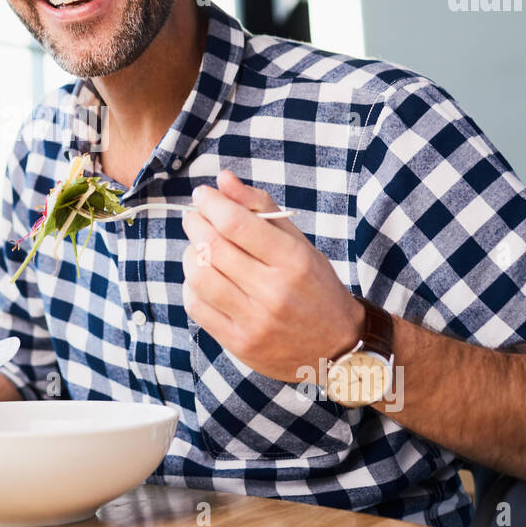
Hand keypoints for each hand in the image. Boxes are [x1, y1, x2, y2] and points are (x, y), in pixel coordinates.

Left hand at [181, 170, 363, 382]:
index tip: (202, 195)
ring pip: (198, 276)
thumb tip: (223, 180)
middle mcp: (274, 291)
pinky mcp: (239, 343)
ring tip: (198, 248)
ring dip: (190, 254)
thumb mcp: (298, 243)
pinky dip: (192, 286)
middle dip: (195, 224)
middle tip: (195, 217)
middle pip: (213, 247)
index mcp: (293, 260)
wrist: (336, 347)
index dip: (211, 203)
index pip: (236, 223)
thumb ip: (261, 207)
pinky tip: (205, 279)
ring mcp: (255, 321)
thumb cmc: (314, 286)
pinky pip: (196, 306)